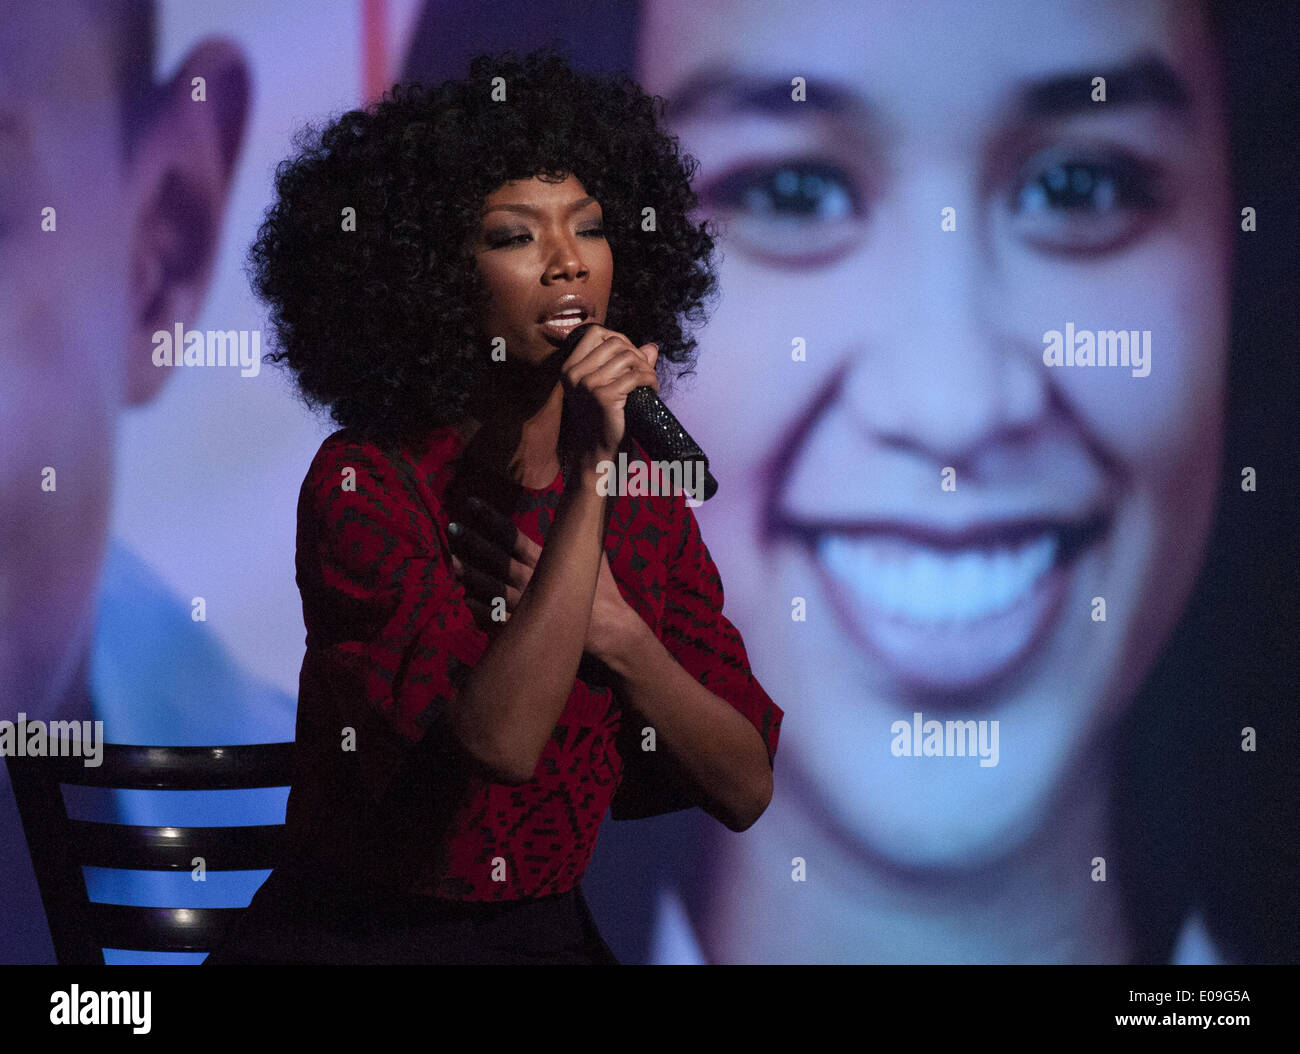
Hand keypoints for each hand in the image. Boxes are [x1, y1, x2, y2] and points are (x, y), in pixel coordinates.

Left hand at [448, 496, 635, 664]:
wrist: (612, 631)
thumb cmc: (605, 592)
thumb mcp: (594, 557)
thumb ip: (580, 535)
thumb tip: (581, 506)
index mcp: (548, 560)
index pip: (514, 535)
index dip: (491, 519)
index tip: (471, 503)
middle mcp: (534, 581)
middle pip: (498, 558)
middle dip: (474, 543)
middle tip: (452, 528)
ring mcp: (528, 606)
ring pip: (492, 587)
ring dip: (471, 575)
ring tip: (453, 562)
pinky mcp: (527, 627)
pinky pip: (497, 619)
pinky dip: (480, 610)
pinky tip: (465, 600)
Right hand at [559, 325, 658, 465]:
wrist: (597, 454)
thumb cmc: (603, 420)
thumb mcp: (608, 386)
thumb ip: (627, 364)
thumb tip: (652, 347)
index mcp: (569, 368)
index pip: (596, 332)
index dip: (619, 339)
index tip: (631, 356)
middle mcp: (574, 374)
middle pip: (615, 342)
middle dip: (636, 354)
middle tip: (645, 372)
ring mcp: (587, 384)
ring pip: (627, 357)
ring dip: (645, 368)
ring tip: (649, 382)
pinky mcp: (603, 396)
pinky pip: (635, 376)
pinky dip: (650, 380)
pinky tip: (651, 389)